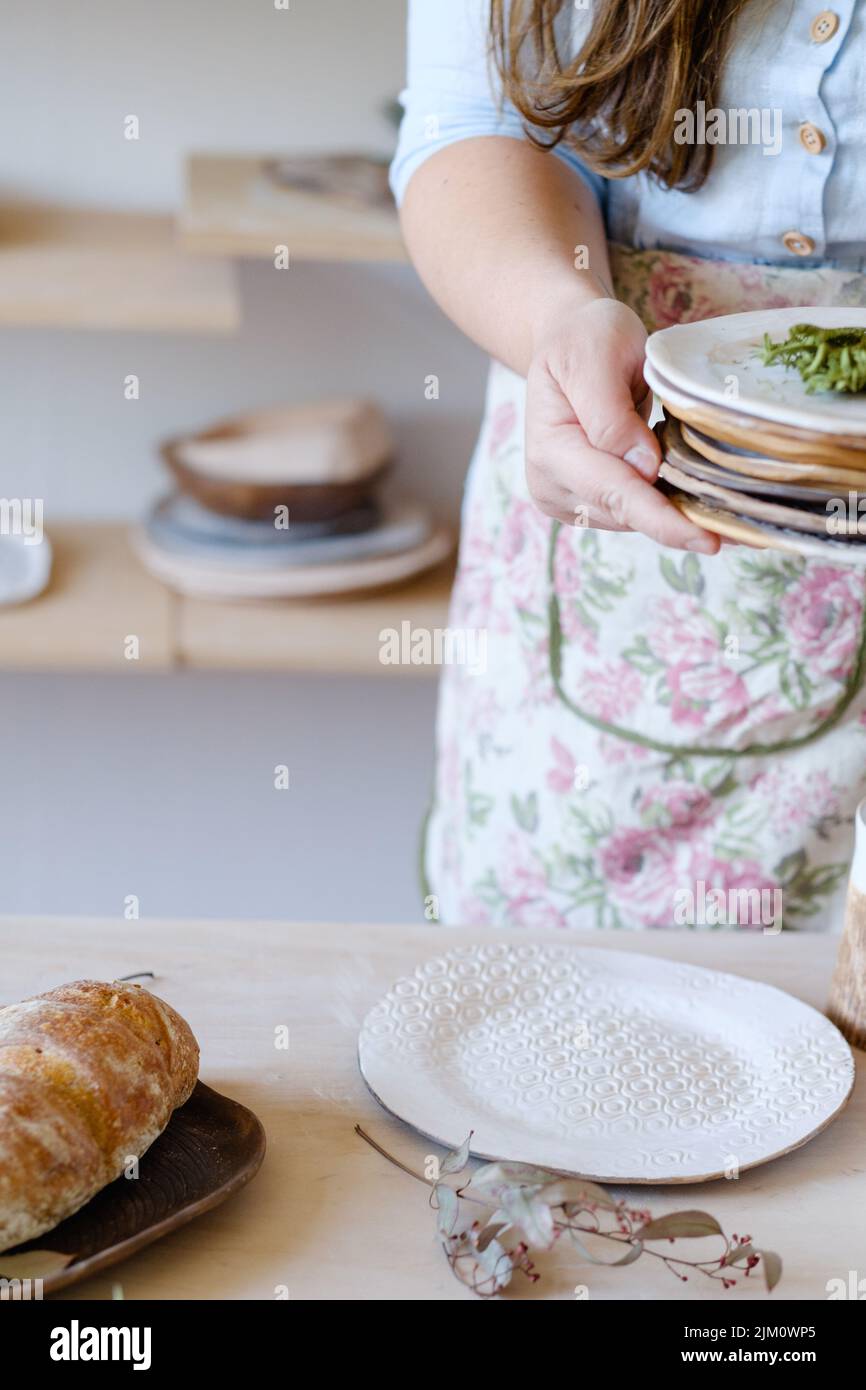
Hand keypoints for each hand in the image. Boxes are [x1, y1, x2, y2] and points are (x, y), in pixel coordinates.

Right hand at [525, 297, 719, 552]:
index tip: (707, 538)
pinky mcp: (587, 502)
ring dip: (677, 516)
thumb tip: (644, 470)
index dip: (661, 517)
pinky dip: (667, 507)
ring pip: (633, 518)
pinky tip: (698, 501)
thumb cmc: (585, 338)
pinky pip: (634, 511)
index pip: (614, 491)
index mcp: (550, 450)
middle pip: (626, 513)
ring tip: (728, 517)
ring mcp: (567, 498)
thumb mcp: (597, 355)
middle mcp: (551, 484)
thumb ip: (612, 414)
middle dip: (680, 523)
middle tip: (745, 534)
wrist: (569, 339)